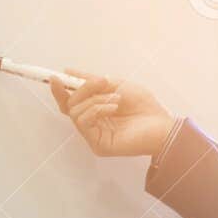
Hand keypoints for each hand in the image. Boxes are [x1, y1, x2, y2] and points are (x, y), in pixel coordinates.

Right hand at [51, 70, 175, 157]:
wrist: (162, 123)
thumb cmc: (144, 105)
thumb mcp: (115, 84)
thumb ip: (90, 80)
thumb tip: (67, 71)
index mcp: (95, 111)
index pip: (70, 103)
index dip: (60, 90)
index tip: (56, 77)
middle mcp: (92, 125)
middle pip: (69, 105)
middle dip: (84, 89)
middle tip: (103, 82)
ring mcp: (94, 136)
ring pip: (75, 112)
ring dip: (95, 99)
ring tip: (116, 99)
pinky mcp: (98, 145)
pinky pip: (83, 122)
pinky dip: (96, 110)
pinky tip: (113, 108)